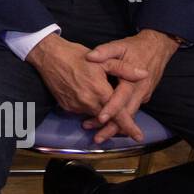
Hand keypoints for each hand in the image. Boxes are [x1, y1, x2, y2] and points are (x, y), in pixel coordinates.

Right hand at [26, 33, 147, 120]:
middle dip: (115, 124)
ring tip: (103, 106)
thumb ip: (125, 69)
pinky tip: (87, 97)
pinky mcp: (66, 106)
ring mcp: (75, 106)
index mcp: (100, 92)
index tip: (139, 138)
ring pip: (94, 115)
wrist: (49, 56)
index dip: (130, 127)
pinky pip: (82, 111)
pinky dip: (88, 108)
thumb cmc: (76, 56)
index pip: (119, 115)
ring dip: (100, 114)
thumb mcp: (103, 60)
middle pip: (106, 119)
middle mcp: (88, 103)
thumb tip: (144, 74)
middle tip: (124, 126)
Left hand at [81, 30, 176, 142]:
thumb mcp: (119, 45)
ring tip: (98, 135)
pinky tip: (109, 125)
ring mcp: (143, 96)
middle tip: (96, 138)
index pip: (121, 97)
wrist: (158, 47)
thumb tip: (90, 57)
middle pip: (126, 114)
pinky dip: (121, 120)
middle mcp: (140, 91)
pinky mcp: (143, 97)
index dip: (111, 108)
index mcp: (133, 80)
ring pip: (129, 115)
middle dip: (112, 128)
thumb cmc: (136, 47)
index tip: (100, 118)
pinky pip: (131, 110)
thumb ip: (105, 51)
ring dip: (116, 127)